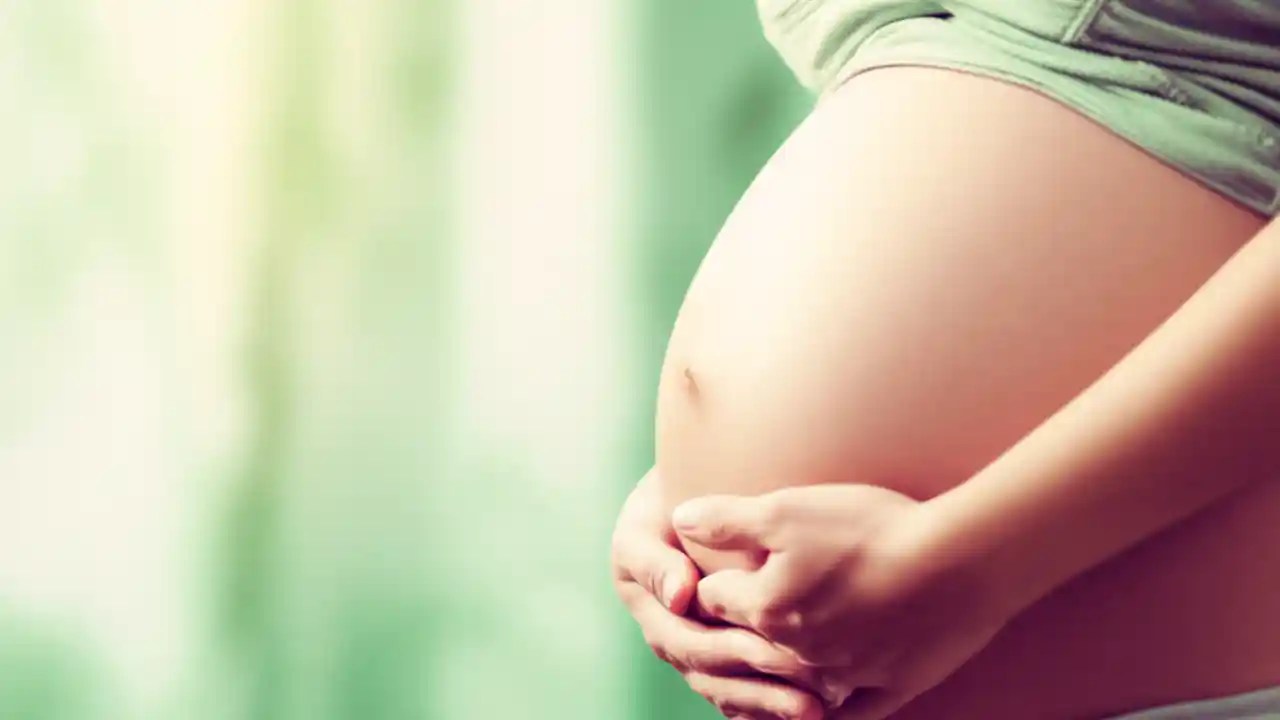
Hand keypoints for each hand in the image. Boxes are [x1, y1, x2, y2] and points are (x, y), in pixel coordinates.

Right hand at [611, 469, 825, 719]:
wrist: (704, 479)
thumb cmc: (678, 487)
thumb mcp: (654, 515)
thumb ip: (657, 555)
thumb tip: (680, 597)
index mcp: (644, 596)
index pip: (685, 637)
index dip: (726, 651)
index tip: (771, 650)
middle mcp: (665, 627)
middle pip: (711, 671)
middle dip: (757, 685)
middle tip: (806, 691)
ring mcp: (693, 643)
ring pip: (727, 689)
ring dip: (768, 703)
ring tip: (814, 712)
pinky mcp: (723, 652)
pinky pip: (744, 691)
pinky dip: (771, 705)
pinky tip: (812, 711)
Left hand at [673, 484, 1012, 719]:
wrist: (960, 563)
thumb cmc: (870, 530)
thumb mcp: (788, 509)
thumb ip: (727, 519)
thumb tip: (679, 520)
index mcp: (765, 607)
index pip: (713, 599)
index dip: (708, 583)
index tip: (705, 578)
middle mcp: (795, 652)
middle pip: (748, 647)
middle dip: (732, 637)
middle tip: (723, 629)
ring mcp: (842, 676)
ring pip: (791, 688)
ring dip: (771, 683)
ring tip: (761, 674)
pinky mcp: (887, 689)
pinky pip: (846, 714)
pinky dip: (824, 713)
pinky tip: (815, 710)